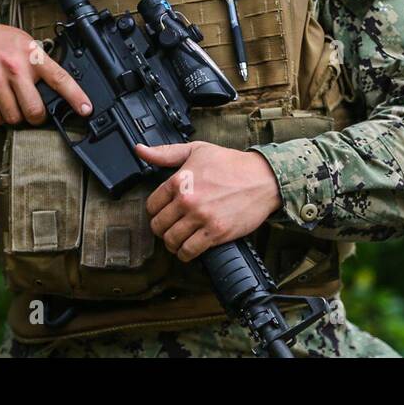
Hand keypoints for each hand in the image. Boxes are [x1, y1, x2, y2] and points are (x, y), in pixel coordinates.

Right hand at [0, 19, 90, 125]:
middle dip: (37, 116)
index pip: (59, 78)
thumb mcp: (24, 43)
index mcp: (31, 54)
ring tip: (12, 104)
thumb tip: (55, 89)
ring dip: (16, 116)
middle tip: (34, 112)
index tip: (86, 109)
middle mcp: (14, 67)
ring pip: (13, 117)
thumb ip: (39, 63)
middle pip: (34, 109)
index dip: (76, 96)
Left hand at [135, 141, 281, 261]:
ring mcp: (201, 217)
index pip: (151, 205)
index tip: (162, 213)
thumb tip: (140, 150)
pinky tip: (188, 248)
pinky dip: (185, 253)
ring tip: (177, 239)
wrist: (262, 179)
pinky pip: (189, 251)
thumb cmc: (231, 164)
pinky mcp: (216, 232)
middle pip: (158, 226)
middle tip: (169, 228)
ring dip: (172, 243)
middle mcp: (188, 200)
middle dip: (161, 229)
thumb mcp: (197, 150)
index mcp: (179, 180)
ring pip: (171, 241)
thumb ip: (166, 153)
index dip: (154, 211)